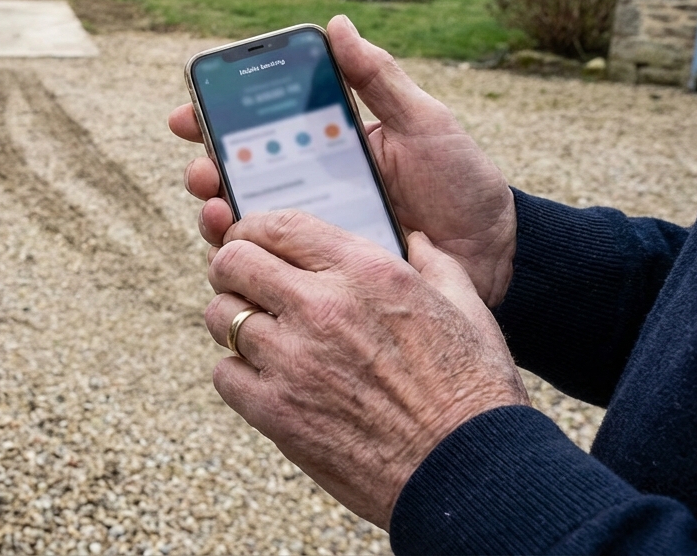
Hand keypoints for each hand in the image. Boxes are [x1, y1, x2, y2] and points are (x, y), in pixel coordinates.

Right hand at [170, 15, 518, 305]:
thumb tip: (337, 25)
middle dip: (205, 170)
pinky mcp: (320, 275)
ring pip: (245, 223)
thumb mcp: (426, 123)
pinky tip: (242, 255)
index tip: (188, 115)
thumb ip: (379, 78)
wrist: (497, 259)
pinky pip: (273, 269)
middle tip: (203, 172)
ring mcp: (312, 233)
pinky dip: (248, 261)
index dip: (213, 119)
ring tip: (218, 211)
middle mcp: (308, 188)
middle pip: (237, 176)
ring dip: (217, 214)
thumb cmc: (463, 186)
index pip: (257, 127)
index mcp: (325, 145)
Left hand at [203, 210, 527, 528]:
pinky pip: (225, 373)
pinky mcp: (276, 410)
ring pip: (222, 316)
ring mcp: (293, 359)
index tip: (252, 239)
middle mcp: (322, 306)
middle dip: (232, 267)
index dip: (254, 227)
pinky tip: (266, 380)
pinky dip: (238, 374)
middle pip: (233, 261)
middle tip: (244, 284)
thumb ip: (436, 265)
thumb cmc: (474, 391)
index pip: (279, 225)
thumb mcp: (467, 308)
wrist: (470, 472)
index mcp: (366, 272)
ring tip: (259, 335)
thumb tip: (419, 239)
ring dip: (234, 322)